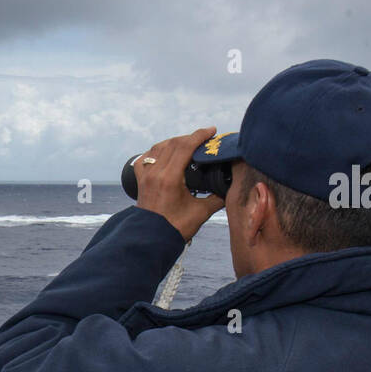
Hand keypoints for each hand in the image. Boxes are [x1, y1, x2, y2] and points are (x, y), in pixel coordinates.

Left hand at [132, 126, 224, 241]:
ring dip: (174, 142)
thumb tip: (230, 187)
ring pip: (159, 148)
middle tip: (204, 139)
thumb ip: (217, 198)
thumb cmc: (175, 228)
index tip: (212, 131)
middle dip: (190, 137)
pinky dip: (156, 151)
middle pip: (173, 144)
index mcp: (169, 178)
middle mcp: (155, 173)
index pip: (185, 147)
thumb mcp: (201, 212)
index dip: (199, 135)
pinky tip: (164, 152)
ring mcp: (145, 176)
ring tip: (188, 144)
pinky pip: (145, 158)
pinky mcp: (140, 181)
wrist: (150, 240)